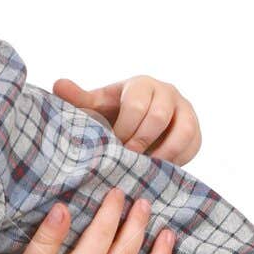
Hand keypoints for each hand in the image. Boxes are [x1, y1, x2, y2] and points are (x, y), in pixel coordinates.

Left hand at [52, 74, 201, 163]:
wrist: (140, 122)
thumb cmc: (114, 114)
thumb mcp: (97, 106)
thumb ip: (79, 99)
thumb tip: (57, 85)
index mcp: (141, 84)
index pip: (135, 103)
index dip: (123, 127)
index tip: (113, 144)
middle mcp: (167, 92)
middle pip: (159, 116)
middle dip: (141, 141)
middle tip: (126, 158)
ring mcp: (185, 110)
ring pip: (183, 130)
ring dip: (163, 154)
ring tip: (145, 168)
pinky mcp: (196, 130)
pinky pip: (193, 145)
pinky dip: (178, 160)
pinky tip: (159, 170)